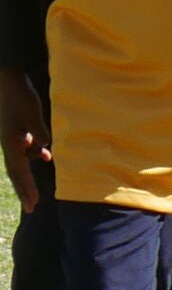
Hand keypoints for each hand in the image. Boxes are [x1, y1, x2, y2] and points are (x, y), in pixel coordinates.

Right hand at [0, 72, 42, 213]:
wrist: (9, 80)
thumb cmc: (20, 96)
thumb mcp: (32, 114)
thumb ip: (39, 133)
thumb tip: (44, 150)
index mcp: (11, 143)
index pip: (21, 171)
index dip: (28, 188)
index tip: (34, 204)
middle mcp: (10, 143)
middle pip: (18, 172)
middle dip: (25, 190)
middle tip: (32, 208)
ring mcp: (13, 137)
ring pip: (21, 162)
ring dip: (28, 176)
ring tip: (36, 191)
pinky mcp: (18, 130)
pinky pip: (25, 148)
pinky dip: (34, 154)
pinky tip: (45, 156)